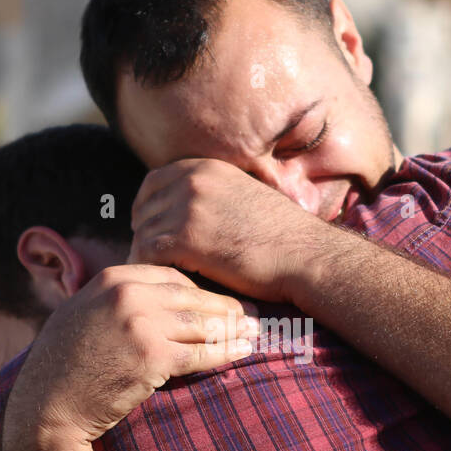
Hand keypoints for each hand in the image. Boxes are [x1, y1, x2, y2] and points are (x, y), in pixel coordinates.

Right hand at [23, 264, 257, 444]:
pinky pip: (200, 352)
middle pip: (192, 295)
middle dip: (226, 306)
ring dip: (234, 328)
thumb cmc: (64, 363)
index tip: (221, 299)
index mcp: (113, 278)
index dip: (201, 289)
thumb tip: (154, 297)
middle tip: (253, 313)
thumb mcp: (82, 313)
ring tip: (256, 331)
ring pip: (201, 323)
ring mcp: (141, 324)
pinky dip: (226, 353)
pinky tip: (244, 352)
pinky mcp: (152, 357)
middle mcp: (128, 294)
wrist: (48, 404)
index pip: (172, 276)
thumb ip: (117, 299)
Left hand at [127, 158, 328, 302]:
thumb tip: (195, 213)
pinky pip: (148, 252)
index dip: (147, 205)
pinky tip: (159, 282)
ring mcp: (188, 208)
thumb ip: (217, 196)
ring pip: (144, 232)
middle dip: (143, 232)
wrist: (306, 256)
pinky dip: (148, 268)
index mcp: (208, 168)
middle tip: (146, 256)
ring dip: (145, 254)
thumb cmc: (286, 237)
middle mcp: (194, 181)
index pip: (155, 181)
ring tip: (151, 274)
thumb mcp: (247, 197)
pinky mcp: (187, 238)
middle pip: (145, 207)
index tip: (147, 226)